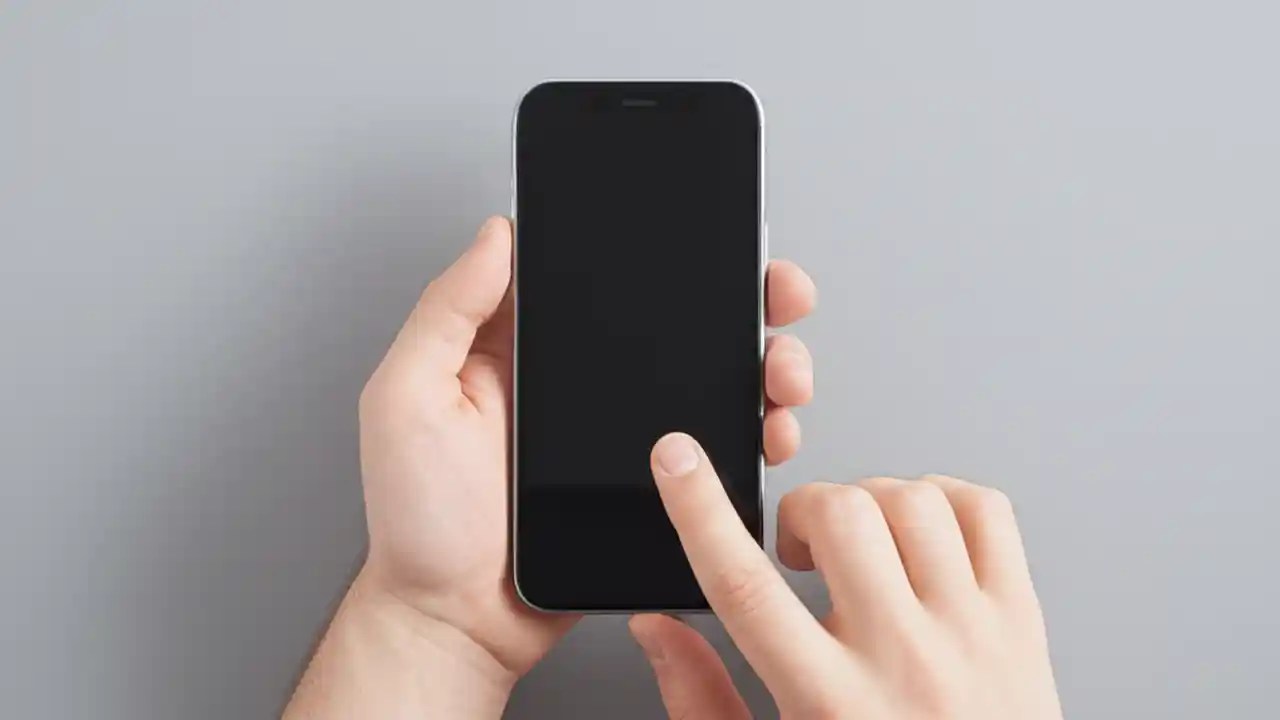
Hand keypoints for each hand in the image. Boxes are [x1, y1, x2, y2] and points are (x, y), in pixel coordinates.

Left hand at [353, 218, 817, 683]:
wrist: (457, 623)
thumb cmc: (419, 522)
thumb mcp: (407, 399)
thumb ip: (446, 312)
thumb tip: (496, 235)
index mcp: (525, 348)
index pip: (604, 278)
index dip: (663, 252)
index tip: (713, 237)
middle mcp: (581, 384)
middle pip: (678, 323)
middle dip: (742, 303)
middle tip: (777, 298)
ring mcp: (621, 436)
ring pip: (709, 381)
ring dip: (762, 365)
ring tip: (782, 375)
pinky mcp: (650, 484)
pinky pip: (713, 450)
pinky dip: (754, 435)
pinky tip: (768, 431)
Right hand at [630, 436, 1062, 718]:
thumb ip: (704, 702)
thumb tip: (658, 630)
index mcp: (830, 703)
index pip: (744, 584)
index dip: (699, 509)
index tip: (675, 458)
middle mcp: (904, 660)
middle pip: (839, 518)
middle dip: (803, 510)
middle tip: (801, 549)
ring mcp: (971, 634)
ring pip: (913, 500)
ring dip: (869, 502)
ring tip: (862, 548)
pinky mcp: (1022, 621)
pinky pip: (986, 511)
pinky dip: (943, 497)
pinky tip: (920, 533)